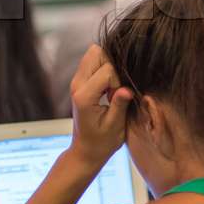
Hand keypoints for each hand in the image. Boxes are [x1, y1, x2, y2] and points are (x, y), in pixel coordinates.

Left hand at [68, 45, 132, 167]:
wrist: (86, 150)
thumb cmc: (101, 142)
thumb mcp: (115, 126)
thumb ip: (120, 104)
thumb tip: (127, 89)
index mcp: (84, 96)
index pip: (107, 70)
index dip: (118, 81)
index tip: (118, 98)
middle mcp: (77, 85)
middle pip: (96, 52)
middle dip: (111, 65)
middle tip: (114, 89)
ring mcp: (76, 82)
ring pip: (93, 54)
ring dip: (107, 66)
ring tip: (111, 89)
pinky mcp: (80, 82)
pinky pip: (92, 62)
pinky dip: (103, 70)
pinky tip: (107, 89)